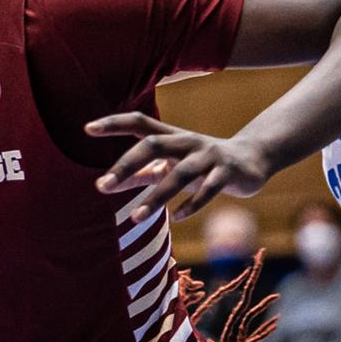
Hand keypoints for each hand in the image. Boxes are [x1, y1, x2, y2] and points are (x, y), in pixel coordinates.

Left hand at [86, 112, 273, 221]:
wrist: (253, 159)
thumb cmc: (203, 163)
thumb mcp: (173, 165)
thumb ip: (143, 172)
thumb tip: (108, 184)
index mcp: (172, 137)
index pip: (139, 123)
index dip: (114, 124)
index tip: (87, 128)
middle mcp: (188, 142)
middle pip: (154, 145)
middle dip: (127, 164)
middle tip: (103, 186)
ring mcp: (209, 156)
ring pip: (181, 174)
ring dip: (157, 197)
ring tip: (136, 218)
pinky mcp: (228, 173)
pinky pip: (209, 189)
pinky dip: (192, 204)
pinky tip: (176, 218)